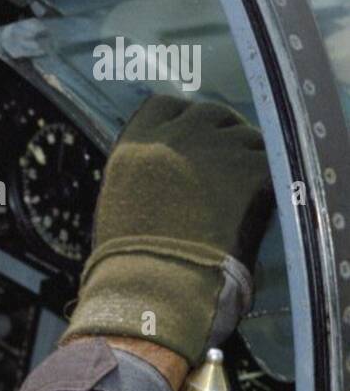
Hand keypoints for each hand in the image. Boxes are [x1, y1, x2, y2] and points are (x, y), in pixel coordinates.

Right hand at [62, 95, 273, 366]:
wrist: (154, 284)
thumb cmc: (129, 258)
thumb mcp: (120, 197)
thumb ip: (146, 168)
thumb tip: (172, 164)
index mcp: (135, 143)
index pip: (165, 106)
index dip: (181, 121)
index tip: (189, 140)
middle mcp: (173, 137)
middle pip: (210, 113)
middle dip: (219, 134)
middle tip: (225, 166)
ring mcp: (213, 150)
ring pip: (245, 135)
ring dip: (246, 155)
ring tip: (242, 190)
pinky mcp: (248, 169)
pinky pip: (270, 160)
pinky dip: (267, 177)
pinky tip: (258, 202)